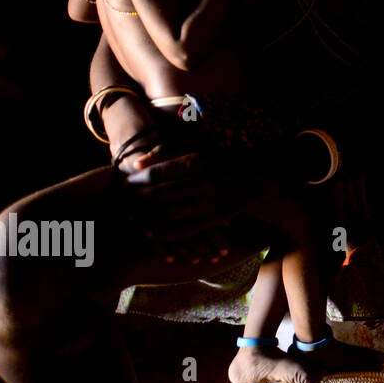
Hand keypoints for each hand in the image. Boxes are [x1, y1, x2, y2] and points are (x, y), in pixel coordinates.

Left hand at [125, 149, 272, 238]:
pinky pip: (184, 229)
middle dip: (138, 199)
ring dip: (147, 217)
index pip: (157, 173)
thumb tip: (137, 163)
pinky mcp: (215, 218)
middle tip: (124, 201)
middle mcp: (202, 182)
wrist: (259, 176)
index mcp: (196, 161)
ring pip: (169, 213)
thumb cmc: (223, 159)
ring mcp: (209, 202)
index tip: (125, 183)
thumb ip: (167, 153)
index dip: (137, 180)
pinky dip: (165, 233)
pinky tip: (151, 232)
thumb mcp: (198, 149)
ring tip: (132, 216)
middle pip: (159, 194)